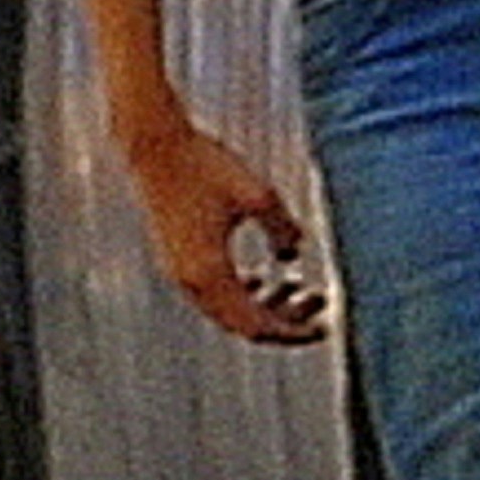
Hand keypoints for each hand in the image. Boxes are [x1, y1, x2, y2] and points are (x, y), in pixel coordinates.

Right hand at [117, 98, 331, 341]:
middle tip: (320, 302)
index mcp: (210, 273)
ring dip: (266, 307)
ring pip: (230, 312)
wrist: (154, 146)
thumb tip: (293, 256)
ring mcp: (180, 272)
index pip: (258, 326)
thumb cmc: (205, 164)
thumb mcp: (258, 194)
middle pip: (245, 326)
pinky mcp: (177, 259)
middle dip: (286, 322)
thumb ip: (282, 228)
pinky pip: (215, 294)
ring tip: (303, 288)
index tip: (325, 329)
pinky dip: (244, 295)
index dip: (293, 333)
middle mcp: (191, 282)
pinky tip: (268, 278)